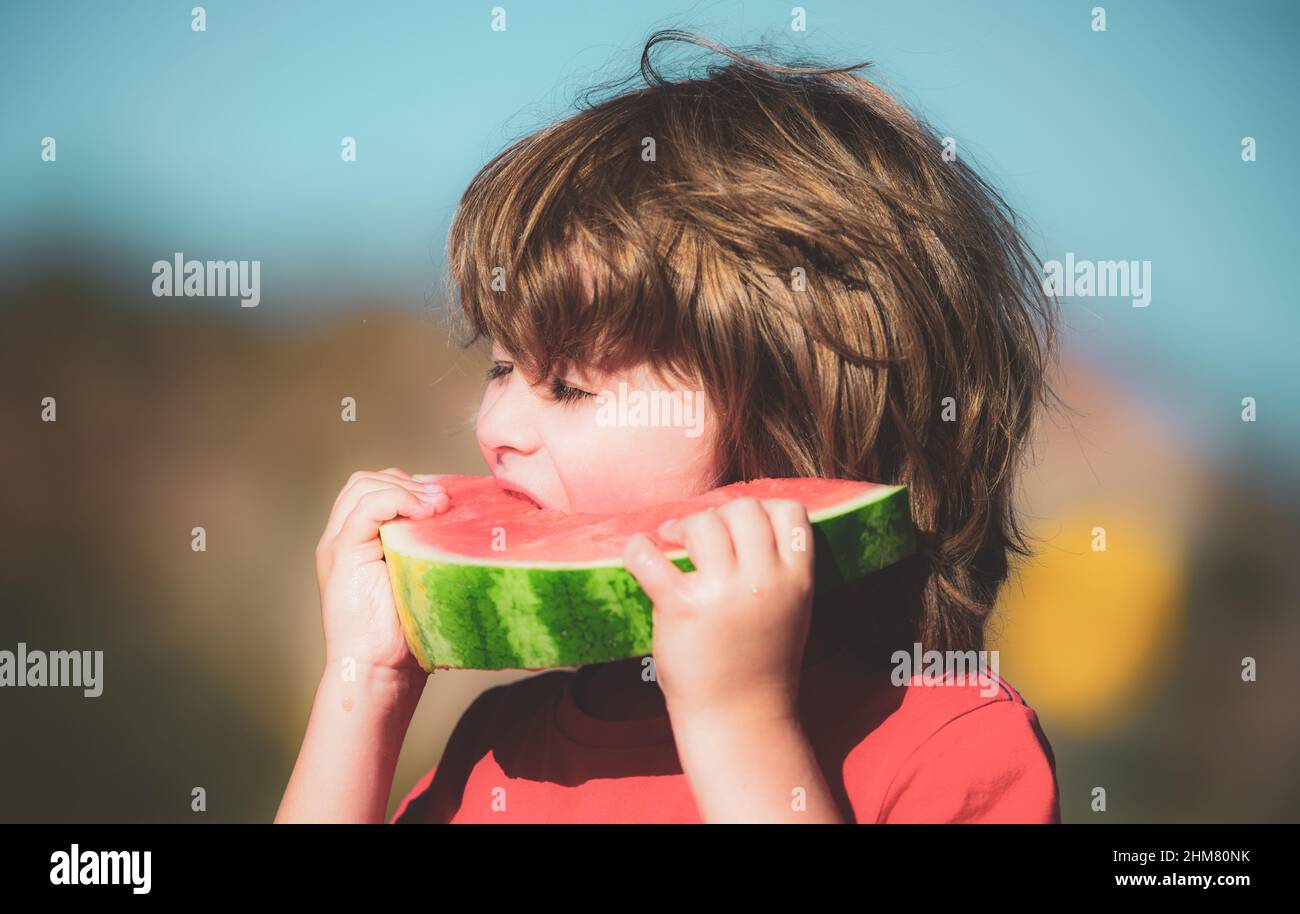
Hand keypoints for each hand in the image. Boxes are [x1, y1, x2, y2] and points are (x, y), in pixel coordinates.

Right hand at [315, 467, 450, 684]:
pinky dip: (396, 499)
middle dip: (408, 483)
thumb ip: (429, 547)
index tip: (446, 501)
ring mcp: (338, 544)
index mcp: (360, 541)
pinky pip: (365, 506)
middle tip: (443, 502)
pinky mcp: (341, 552)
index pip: (377, 488)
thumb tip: (466, 519)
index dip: (410, 486)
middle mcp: (344, 537)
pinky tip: (424, 513)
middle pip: (367, 481)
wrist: (379, 670)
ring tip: (437, 507)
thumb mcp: (421, 577)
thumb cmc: (406, 632)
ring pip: (363, 486)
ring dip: (406, 489)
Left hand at [622, 497, 814, 723]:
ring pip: (704, 521)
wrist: (739, 719)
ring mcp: (722, 593)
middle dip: (719, 516)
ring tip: (674, 543)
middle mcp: (764, 581)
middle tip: (701, 538)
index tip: (741, 526)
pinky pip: (650, 555)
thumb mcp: (793, 610)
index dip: (763, 509)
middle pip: (743, 509)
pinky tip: (639, 551)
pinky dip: (638, 548)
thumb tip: (741, 520)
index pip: (788, 510)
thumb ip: (778, 567)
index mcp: (797, 580)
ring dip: (685, 527)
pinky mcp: (681, 606)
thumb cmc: (762, 663)